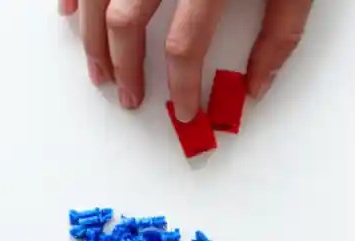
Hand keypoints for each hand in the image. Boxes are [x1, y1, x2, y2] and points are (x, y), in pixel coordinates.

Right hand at [58, 0, 313, 119]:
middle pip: (127, 22)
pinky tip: (74, 17)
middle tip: (131, 96)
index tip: (184, 109)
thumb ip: (281, 34)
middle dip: (125, 69)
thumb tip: (258, 85)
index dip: (181, 85)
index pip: (184, 44)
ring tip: (100, 72)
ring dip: (92, 41)